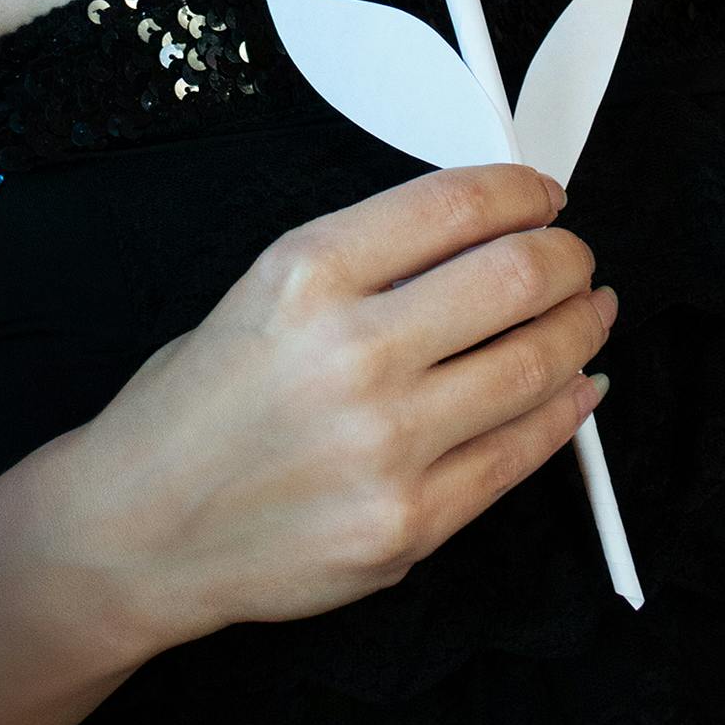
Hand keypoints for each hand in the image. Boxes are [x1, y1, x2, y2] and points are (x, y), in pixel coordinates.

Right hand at [52, 164, 615, 653]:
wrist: (133, 532)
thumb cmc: (194, 407)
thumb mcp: (261, 291)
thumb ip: (368, 262)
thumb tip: (486, 233)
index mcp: (307, 275)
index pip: (456, 206)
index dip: (522, 191)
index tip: (544, 195)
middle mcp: (352, 354)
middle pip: (515, 278)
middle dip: (567, 256)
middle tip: (576, 256)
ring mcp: (386, 447)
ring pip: (535, 366)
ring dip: (581, 328)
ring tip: (591, 312)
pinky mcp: (409, 525)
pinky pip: (519, 455)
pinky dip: (564, 411)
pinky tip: (575, 387)